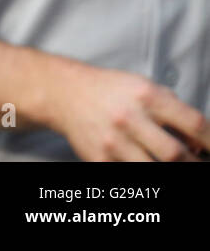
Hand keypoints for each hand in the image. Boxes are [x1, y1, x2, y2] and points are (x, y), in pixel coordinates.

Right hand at [47, 60, 209, 160]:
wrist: (65, 93)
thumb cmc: (111, 90)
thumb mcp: (144, 87)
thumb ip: (173, 109)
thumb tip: (199, 144)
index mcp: (146, 96)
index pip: (194, 124)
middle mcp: (129, 117)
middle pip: (175, 154)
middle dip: (193, 163)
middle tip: (196, 163)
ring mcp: (113, 141)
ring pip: (155, 169)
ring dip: (170, 170)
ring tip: (173, 164)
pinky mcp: (100, 158)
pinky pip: (130, 174)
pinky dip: (143, 171)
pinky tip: (144, 162)